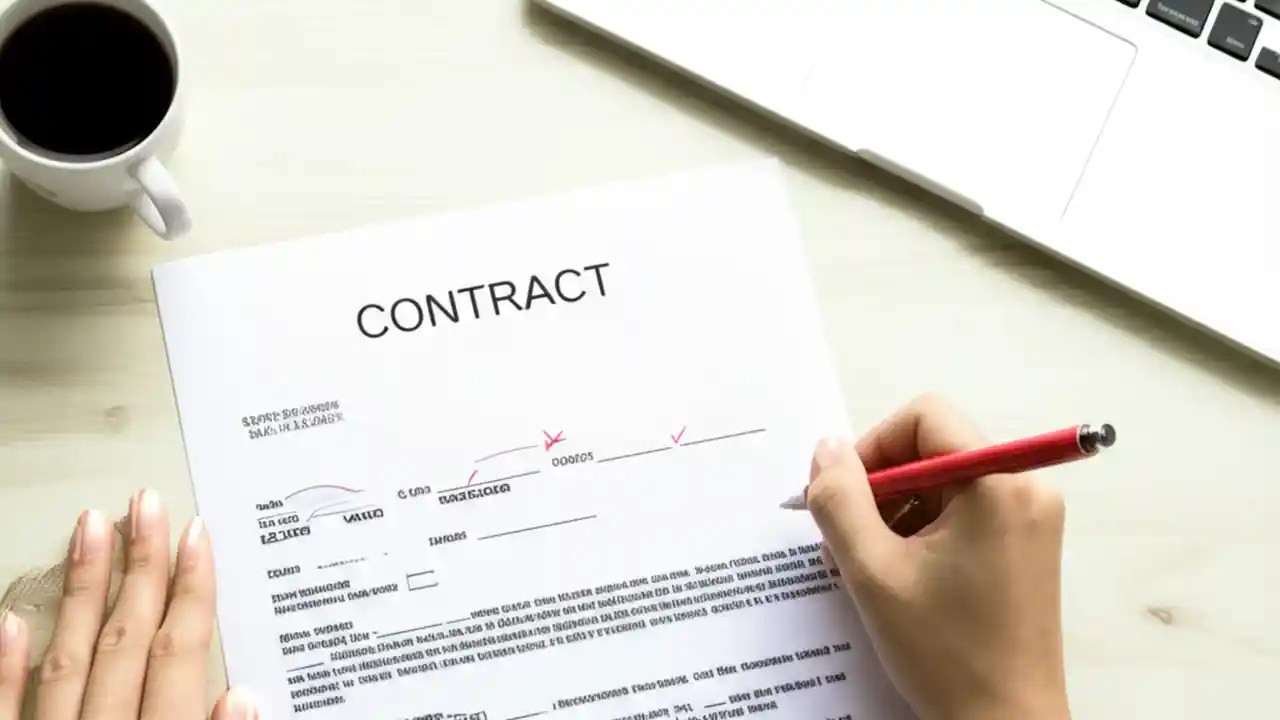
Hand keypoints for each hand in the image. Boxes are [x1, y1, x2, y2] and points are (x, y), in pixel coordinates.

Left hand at [0, 489, 257, 719]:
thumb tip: (244, 697)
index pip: (179, 654)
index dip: (193, 591)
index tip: (197, 536)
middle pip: (127, 639)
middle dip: (142, 567)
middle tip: (146, 506)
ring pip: (70, 658)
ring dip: (84, 589)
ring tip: (90, 528)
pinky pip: (7, 709)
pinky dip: (11, 666)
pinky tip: (12, 621)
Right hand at [806, 396, 1069, 719]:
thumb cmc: (948, 655)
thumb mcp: (873, 571)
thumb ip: (840, 500)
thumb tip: (826, 451)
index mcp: (1000, 484)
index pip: (925, 418)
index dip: (873, 446)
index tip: (844, 493)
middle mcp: (1026, 489)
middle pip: (935, 448)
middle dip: (881, 486)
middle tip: (847, 536)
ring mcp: (1030, 519)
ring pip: (944, 482)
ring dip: (897, 512)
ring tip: (869, 564)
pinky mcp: (1024, 545)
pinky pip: (963, 511)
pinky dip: (923, 531)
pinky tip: (898, 575)